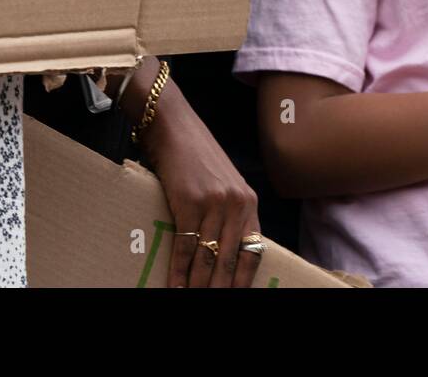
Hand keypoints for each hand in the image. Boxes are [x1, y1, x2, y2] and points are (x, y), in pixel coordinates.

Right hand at [133, 61, 260, 287]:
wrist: (174, 126)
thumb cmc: (196, 155)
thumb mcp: (223, 183)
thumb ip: (229, 213)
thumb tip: (223, 249)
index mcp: (249, 202)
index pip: (253, 252)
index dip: (243, 280)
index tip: (236, 296)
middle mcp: (237, 204)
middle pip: (230, 261)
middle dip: (220, 288)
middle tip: (214, 302)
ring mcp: (215, 204)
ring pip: (208, 258)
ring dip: (198, 285)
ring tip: (191, 299)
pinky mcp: (190, 203)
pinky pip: (186, 246)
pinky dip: (179, 271)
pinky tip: (175, 286)